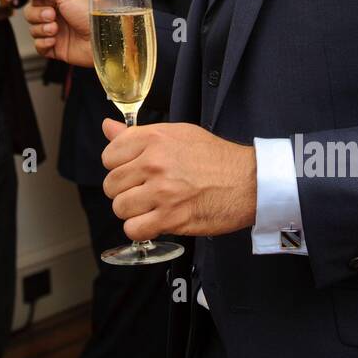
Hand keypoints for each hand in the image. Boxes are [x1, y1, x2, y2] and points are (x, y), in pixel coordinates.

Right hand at [15, 0, 90, 66]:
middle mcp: (57, 16)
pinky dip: (43, 44)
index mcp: (59, 1)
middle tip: (52, 17)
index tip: (46, 3)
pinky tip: (54, 41)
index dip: (36, 2)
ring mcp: (56, 33)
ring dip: (42, 30)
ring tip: (56, 30)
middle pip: (31, 15)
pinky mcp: (56, 49)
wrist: (102, 36)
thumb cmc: (90, 12)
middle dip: (38, 16)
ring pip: (33, 31)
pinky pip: (38, 47)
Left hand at [100, 119, 256, 238]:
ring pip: (120, 208)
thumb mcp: (177, 134)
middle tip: (143, 191)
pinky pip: (134, 229)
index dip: (118, 166)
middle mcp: (154, 164)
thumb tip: (107, 127)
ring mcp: (162, 192)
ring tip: (151, 207)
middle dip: (124, 190)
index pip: (109, 155)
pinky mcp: (171, 218)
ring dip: (133, 211)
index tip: (132, 170)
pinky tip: (154, 222)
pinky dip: (141, 229)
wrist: (249, 181)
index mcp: (153, 138)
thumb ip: (137, 134)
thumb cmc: (215, 157)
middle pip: (111, 185)